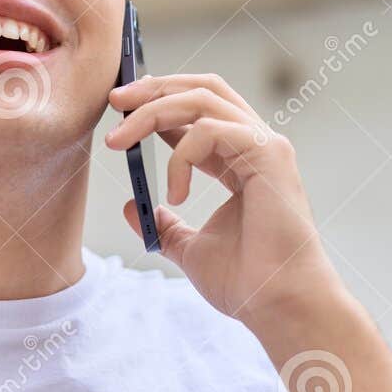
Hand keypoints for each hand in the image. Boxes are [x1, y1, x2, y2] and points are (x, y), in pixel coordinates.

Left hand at [105, 73, 346, 331]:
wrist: (277, 304)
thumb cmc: (246, 281)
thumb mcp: (190, 248)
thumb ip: (165, 226)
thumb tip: (131, 208)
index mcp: (240, 160)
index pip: (199, 110)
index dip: (159, 101)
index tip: (120, 109)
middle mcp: (255, 145)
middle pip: (203, 89)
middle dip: (154, 88)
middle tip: (114, 101)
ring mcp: (266, 146)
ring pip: (202, 99)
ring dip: (152, 112)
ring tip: (119, 141)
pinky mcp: (270, 154)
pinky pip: (210, 130)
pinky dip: (181, 156)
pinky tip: (176, 196)